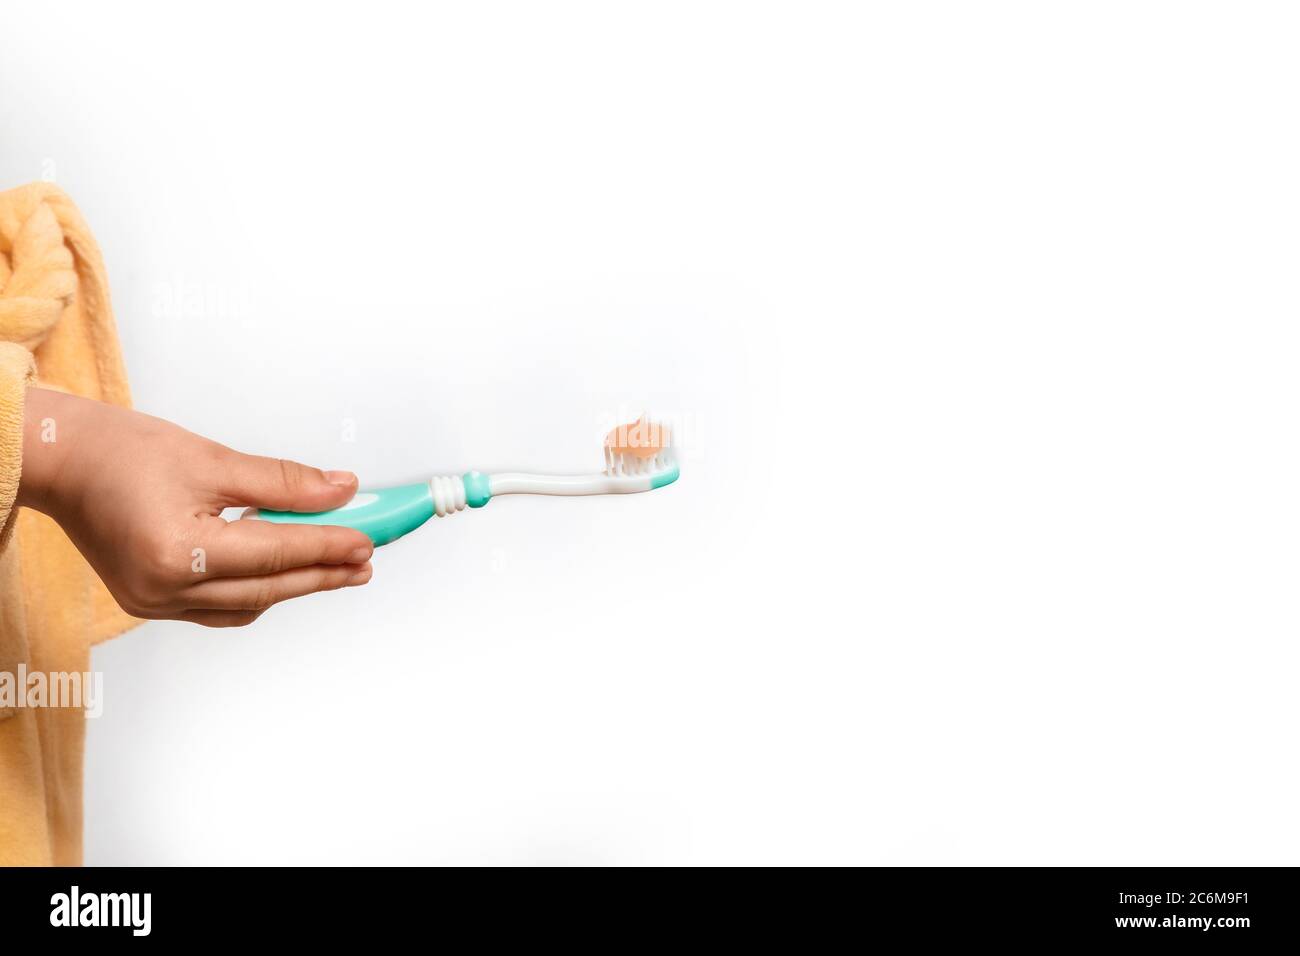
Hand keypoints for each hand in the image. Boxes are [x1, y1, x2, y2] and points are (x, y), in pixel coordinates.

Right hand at [17, 387, 373, 626]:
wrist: (62, 461)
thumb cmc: (123, 451)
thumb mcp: (213, 459)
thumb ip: (284, 482)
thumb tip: (342, 491)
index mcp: (177, 552)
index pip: (275, 553)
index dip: (328, 546)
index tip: (369, 539)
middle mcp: (164, 589)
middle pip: (267, 588)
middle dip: (323, 573)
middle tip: (366, 561)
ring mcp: (154, 603)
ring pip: (248, 604)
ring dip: (295, 584)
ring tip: (338, 566)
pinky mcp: (150, 602)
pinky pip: (221, 608)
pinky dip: (258, 591)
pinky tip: (285, 572)